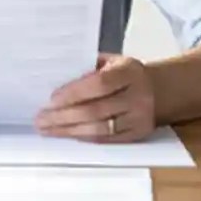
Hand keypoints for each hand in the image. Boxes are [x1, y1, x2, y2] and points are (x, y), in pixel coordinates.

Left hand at [34, 53, 155, 142]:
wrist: (160, 90)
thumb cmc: (126, 73)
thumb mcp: (112, 61)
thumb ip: (88, 68)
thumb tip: (55, 78)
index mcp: (129, 72)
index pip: (99, 84)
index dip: (74, 93)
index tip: (51, 99)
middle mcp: (137, 96)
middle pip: (96, 110)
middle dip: (64, 117)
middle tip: (41, 119)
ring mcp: (139, 118)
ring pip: (100, 129)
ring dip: (70, 131)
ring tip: (48, 130)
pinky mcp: (137, 135)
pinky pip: (107, 140)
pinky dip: (84, 138)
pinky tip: (68, 135)